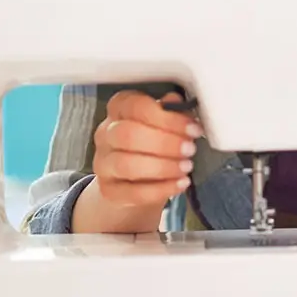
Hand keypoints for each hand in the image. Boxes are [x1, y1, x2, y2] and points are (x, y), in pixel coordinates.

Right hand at [92, 90, 202, 207]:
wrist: (136, 179)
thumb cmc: (155, 139)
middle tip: (190, 149)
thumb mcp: (166, 120)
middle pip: (128, 134)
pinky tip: (180, 183)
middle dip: (164, 143)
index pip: (136, 106)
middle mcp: (106, 133)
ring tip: (186, 167)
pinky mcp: (107, 190)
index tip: (193, 128)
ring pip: (126, 165)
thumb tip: (178, 104)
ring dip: (162, 167)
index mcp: (120, 108)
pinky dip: (160, 189)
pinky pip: (132, 192)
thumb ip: (173, 111)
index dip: (167, 117)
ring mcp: (102, 163)